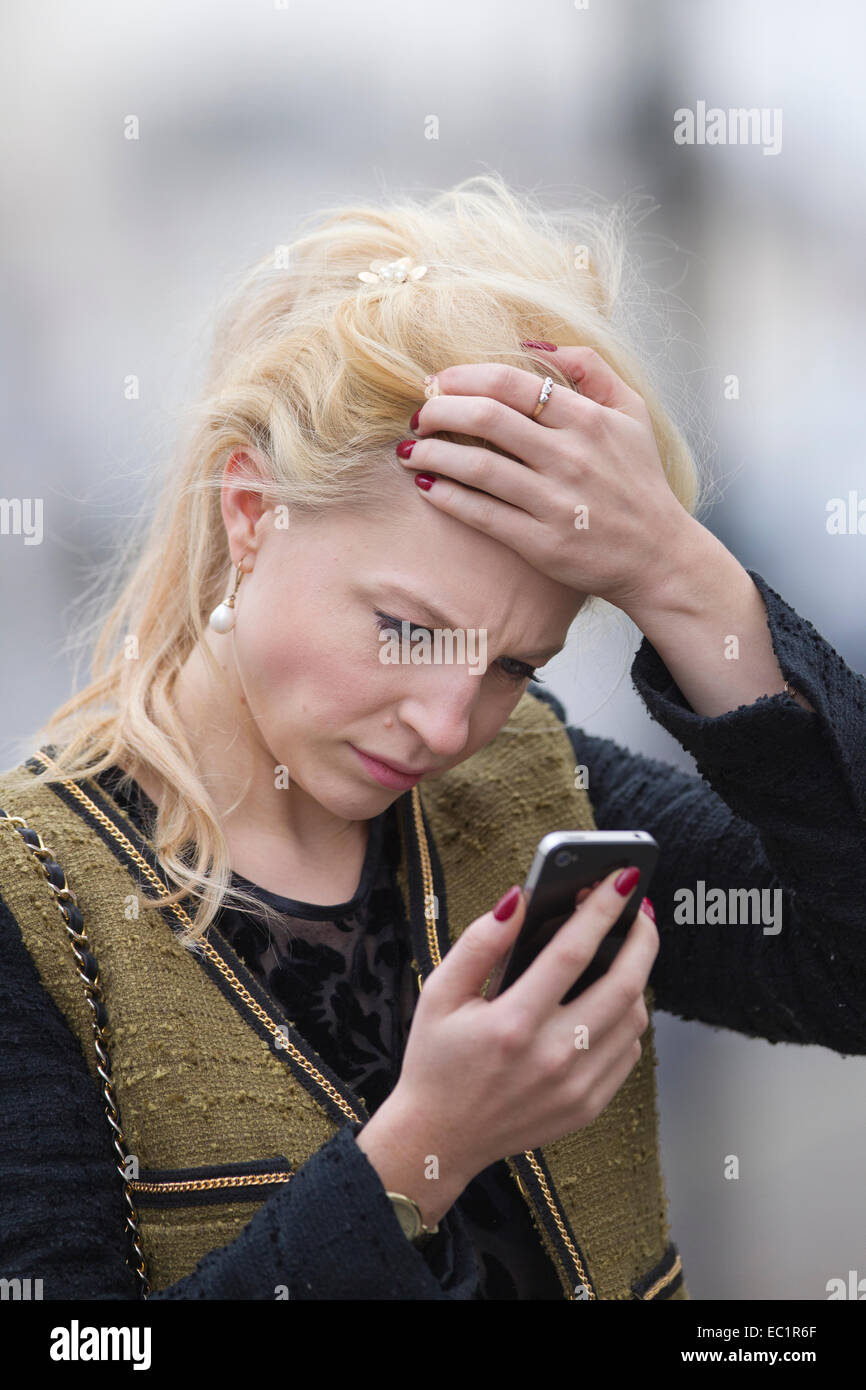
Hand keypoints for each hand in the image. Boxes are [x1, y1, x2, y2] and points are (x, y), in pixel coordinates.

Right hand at [359, 866, 657, 1202]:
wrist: (440, 1138)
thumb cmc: (436, 1059)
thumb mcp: (440, 993)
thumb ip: (480, 942)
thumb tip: (521, 898)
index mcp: (512, 1024)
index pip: (574, 952)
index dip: (603, 908)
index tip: (623, 877)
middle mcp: (552, 1058)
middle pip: (624, 985)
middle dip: (642, 937)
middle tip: (641, 909)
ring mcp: (576, 1087)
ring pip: (634, 1019)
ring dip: (636, 977)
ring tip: (622, 951)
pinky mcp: (588, 1106)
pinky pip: (628, 1052)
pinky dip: (626, 1018)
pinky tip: (607, 999)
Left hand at [397, 347, 697, 614]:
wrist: (657, 556)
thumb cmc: (638, 481)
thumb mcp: (630, 412)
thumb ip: (589, 368)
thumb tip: (534, 343)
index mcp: (587, 419)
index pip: (510, 383)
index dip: (463, 378)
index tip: (437, 383)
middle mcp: (569, 456)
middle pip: (485, 418)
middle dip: (438, 411)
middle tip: (419, 416)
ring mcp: (553, 501)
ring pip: (475, 466)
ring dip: (432, 454)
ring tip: (411, 451)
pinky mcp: (540, 542)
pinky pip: (480, 513)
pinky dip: (446, 496)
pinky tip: (428, 486)